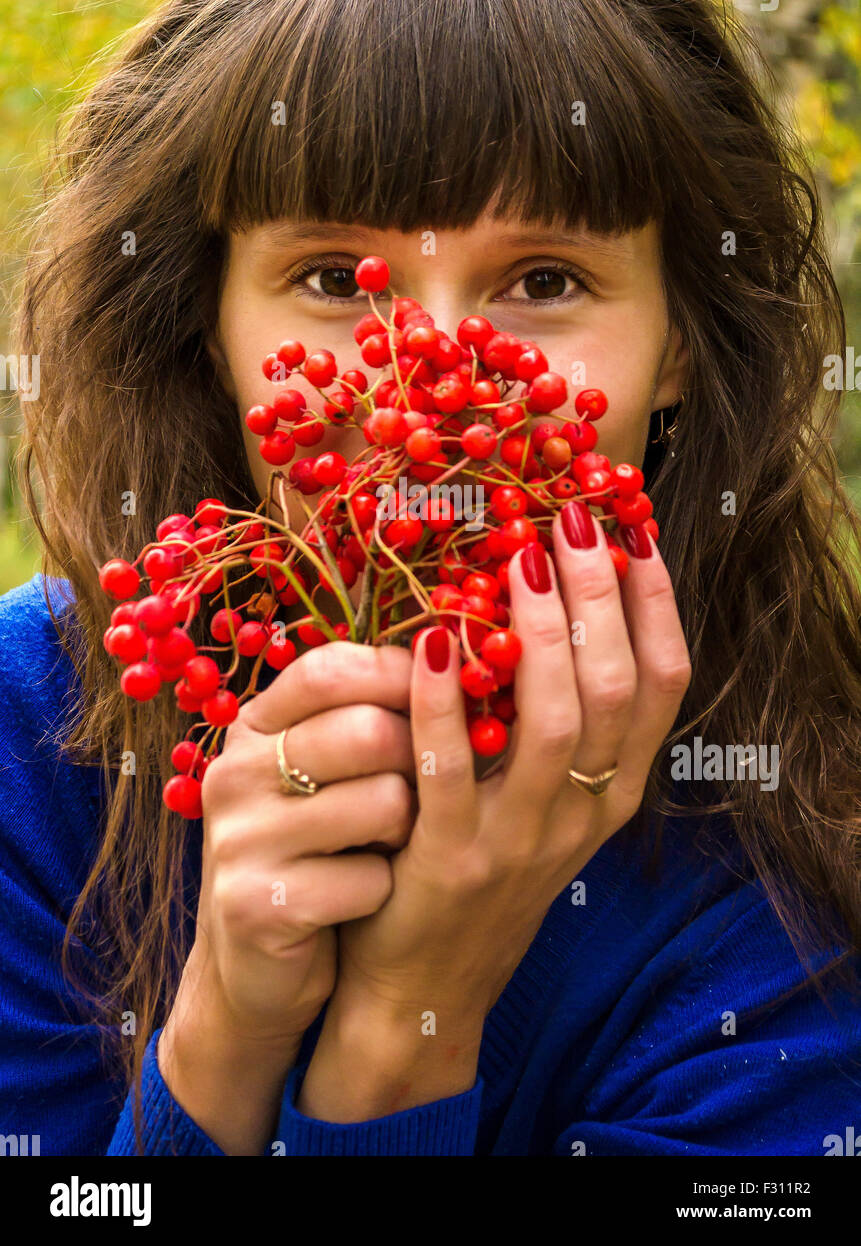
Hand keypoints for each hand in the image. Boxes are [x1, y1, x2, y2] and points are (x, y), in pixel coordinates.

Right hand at [159, 639, 415, 1152]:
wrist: (255, 971)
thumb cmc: (316, 854)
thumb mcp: (326, 776)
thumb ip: (368, 716)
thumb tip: (459, 660)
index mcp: (254, 728)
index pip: (330, 669)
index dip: (400, 675)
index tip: (445, 695)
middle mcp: (235, 772)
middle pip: (369, 730)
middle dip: (419, 763)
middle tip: (422, 795)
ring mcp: (240, 839)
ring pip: (384, 803)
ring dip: (407, 833)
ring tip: (386, 850)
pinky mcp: (257, 906)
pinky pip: (372, 879)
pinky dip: (384, 891)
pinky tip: (362, 902)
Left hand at [297, 507, 690, 1120]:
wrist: (429, 989)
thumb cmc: (487, 870)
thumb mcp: (548, 805)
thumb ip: (561, 725)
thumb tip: (557, 601)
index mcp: (614, 792)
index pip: (663, 687)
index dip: (657, 605)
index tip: (636, 533)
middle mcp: (583, 814)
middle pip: (614, 689)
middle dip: (600, 594)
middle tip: (574, 519)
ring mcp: (520, 840)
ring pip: (553, 721)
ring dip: (539, 629)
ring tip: (516, 556)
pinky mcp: (449, 860)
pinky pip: (449, 767)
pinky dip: (443, 700)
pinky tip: (430, 640)